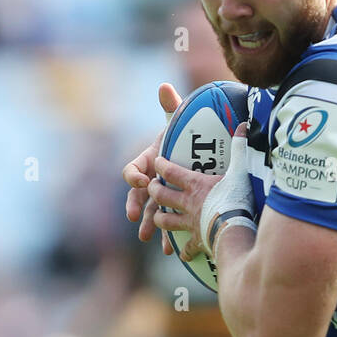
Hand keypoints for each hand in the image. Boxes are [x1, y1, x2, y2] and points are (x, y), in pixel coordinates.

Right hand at [122, 83, 182, 244]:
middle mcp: (151, 179)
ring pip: (150, 212)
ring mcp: (161, 195)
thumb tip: (165, 87)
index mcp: (148, 160)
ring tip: (146, 238)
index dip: (135, 175)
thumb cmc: (188, 136)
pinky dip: (168, 236)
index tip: (143, 180)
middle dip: (135, 205)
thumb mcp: (181, 123)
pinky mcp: (173, 207)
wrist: (204, 151)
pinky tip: (171, 249)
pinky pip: (168, 223)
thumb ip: (172, 107)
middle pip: (136, 195)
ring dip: (148, 225)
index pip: (133, 169)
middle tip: (134, 216)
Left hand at [148, 125, 253, 263]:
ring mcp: (189, 223)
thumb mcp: (239, 169)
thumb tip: (245, 125)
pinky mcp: (196, 240)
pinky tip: (183, 253)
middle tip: (153, 187)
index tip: (158, 161)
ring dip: (160, 219)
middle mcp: (187, 203)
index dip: (162, 165)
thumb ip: (239, 148)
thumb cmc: (236, 198)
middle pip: (162, 195)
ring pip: (166, 221)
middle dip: (155, 190)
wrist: (233, 229)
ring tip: (158, 217)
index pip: (171, 171)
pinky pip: (186, 246)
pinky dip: (184, 250)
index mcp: (194, 184)